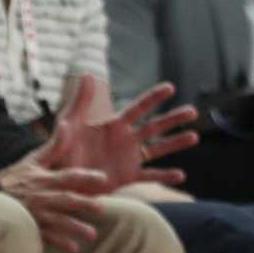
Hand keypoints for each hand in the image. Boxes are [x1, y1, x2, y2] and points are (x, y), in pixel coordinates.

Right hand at [0, 152, 109, 252]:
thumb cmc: (14, 177)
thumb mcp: (33, 160)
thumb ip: (54, 145)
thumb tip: (65, 123)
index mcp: (45, 179)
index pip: (68, 176)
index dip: (84, 176)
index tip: (103, 178)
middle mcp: (42, 196)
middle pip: (65, 200)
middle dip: (82, 204)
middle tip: (101, 207)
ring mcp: (35, 213)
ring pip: (57, 221)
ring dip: (74, 227)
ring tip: (92, 234)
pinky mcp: (29, 226)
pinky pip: (45, 236)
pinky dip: (58, 242)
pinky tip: (73, 248)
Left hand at [47, 77, 197, 193]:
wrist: (60, 179)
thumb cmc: (63, 150)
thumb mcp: (70, 123)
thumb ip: (80, 101)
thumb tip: (86, 73)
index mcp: (115, 125)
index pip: (138, 108)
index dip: (154, 97)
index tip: (170, 87)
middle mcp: (127, 139)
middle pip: (155, 126)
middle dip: (173, 118)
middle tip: (193, 111)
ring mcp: (129, 158)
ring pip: (158, 149)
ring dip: (176, 142)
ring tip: (194, 136)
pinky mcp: (127, 177)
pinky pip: (149, 176)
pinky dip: (164, 176)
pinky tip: (181, 175)